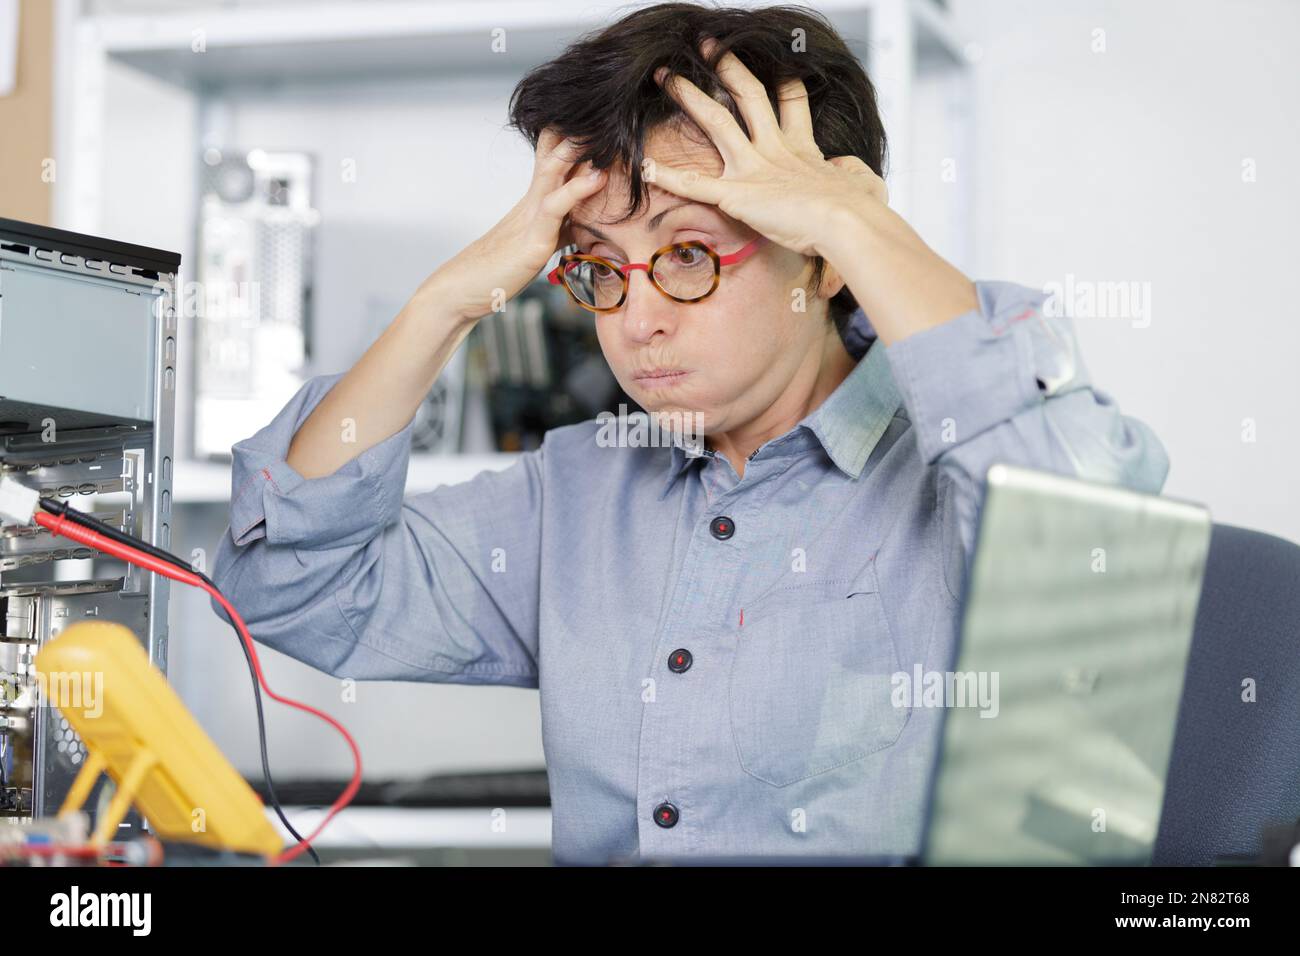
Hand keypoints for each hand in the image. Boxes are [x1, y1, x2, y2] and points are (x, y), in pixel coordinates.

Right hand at [426, 127, 606, 322]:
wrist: (463, 290)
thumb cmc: (499, 270)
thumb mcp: (539, 243)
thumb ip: (562, 229)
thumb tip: (585, 224)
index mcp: (535, 200)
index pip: (554, 154)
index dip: (575, 135)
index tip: (603, 118)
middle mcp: (533, 200)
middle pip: (555, 150)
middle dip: (580, 130)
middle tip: (609, 107)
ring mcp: (532, 215)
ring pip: (555, 168)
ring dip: (580, 146)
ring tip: (607, 126)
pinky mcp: (534, 238)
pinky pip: (556, 206)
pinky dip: (578, 188)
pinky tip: (598, 176)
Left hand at [644, 37, 886, 258]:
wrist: (846, 222)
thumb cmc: (860, 209)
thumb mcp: (862, 183)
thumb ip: (850, 174)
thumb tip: (846, 174)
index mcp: (805, 149)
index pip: (792, 103)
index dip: (782, 80)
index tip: (773, 63)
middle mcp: (775, 150)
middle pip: (747, 96)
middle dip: (726, 68)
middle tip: (705, 47)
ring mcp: (753, 168)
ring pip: (716, 122)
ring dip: (689, 98)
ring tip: (666, 78)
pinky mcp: (737, 194)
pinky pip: (695, 184)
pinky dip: (668, 176)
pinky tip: (644, 168)